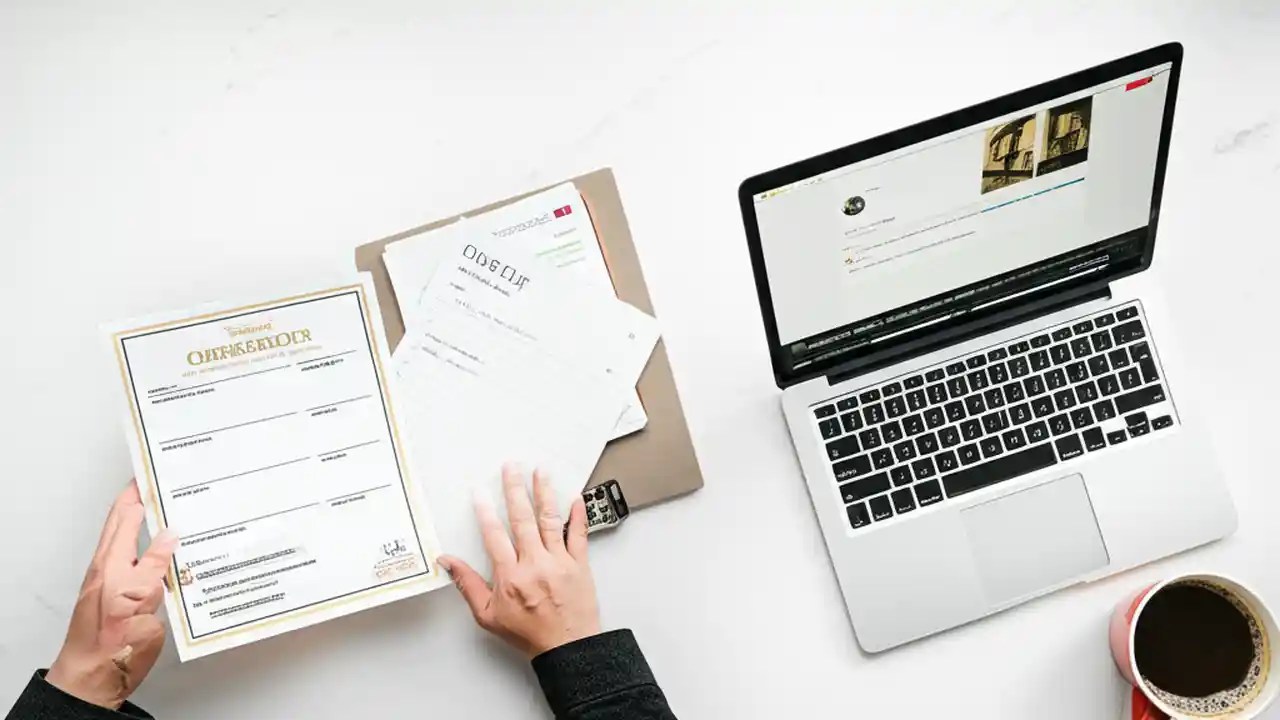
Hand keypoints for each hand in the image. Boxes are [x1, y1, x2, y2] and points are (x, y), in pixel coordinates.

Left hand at [46, 482, 177, 708]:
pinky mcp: (132, 603)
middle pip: (128, 526)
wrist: (95, 679)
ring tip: (179, 512)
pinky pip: (152, 569)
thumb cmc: (109, 645)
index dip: (136, 491)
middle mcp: (113, 570)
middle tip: (167, 485)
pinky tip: (180, 556)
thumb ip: (153, 565)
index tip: (150, 471)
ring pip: (141, 547)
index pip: (124, 515)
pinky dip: (166, 555)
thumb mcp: (136, 599)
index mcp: (110, 563)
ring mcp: (121, 586)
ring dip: (157, 528)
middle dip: (145, 502)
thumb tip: (169, 534)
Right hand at [438, 465, 599, 658]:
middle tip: (511, 467)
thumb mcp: (488, 615)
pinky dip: (577, 515)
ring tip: (540, 472)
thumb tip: (448, 562)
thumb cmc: (529, 633)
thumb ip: (467, 585)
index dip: (485, 512)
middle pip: (522, 519)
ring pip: (550, 520)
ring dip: (544, 493)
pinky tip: (575, 497)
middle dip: (515, 490)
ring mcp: (559, 562)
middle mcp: (535, 564)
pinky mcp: (580, 564)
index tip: (479, 493)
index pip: (494, 536)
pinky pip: (579, 534)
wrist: (567, 647)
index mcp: (511, 576)